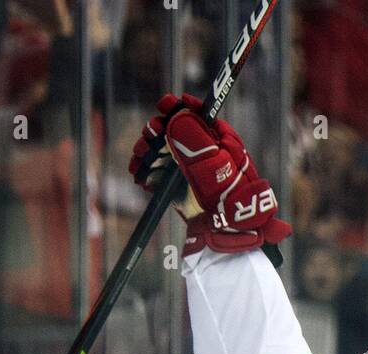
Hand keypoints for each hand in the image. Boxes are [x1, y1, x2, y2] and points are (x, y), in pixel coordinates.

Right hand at [130, 92, 290, 255]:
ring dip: (146, 150)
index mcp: (219, 140)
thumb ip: (196, 140)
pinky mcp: (179, 186)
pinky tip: (138, 174)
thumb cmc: (229, 198)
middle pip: (174, 129)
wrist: (228, 235)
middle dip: (157, 130)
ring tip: (138, 158)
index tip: (163, 105)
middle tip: (148, 136)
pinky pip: (158, 172)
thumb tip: (177, 115)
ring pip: (162, 150)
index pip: (197, 115)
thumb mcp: (214, 165)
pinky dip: (146, 171)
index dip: (179, 108)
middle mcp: (203, 151)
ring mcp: (189, 169)